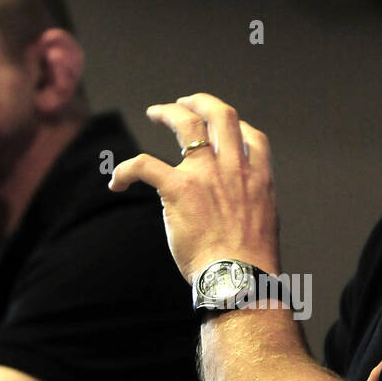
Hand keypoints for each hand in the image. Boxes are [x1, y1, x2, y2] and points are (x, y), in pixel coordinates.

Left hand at [109, 92, 280, 283]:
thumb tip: (237, 210)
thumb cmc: (249, 263)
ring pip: (186, 124)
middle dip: (200, 102)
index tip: (221, 129)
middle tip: (185, 103)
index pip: (250, 135)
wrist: (238, 278)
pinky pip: (144, 165)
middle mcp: (233, 167)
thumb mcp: (264, 224)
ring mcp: (205, 175)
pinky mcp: (178, 190)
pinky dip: (126, 171)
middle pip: (220, 115)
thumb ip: (250, 205)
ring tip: (156, 112)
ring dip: (169, 112)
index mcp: (257, 177)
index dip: (234, 126)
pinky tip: (117, 182)